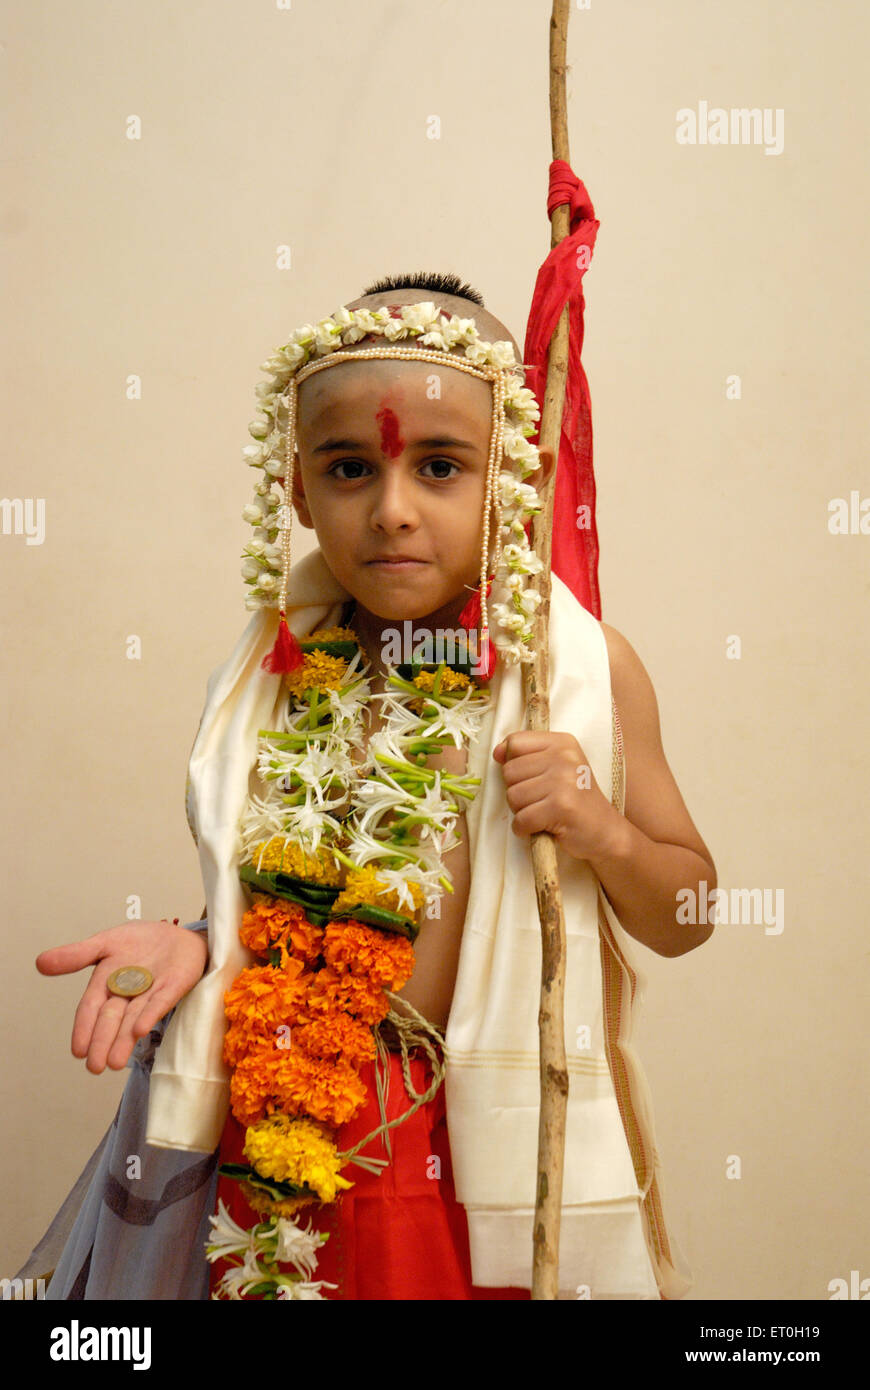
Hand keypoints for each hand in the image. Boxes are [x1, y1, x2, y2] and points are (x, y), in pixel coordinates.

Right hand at [36, 920, 208, 1074]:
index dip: (84, 1029)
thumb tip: (40, 963)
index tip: (77, 1051)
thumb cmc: (141, 943)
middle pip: (112, 1019)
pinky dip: (151, 1014)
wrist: (178, 934)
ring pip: (134, 1017)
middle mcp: (128, 993)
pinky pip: (161, 1001)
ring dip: (124, 1039)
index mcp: (108, 983)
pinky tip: (140, 1030)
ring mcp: (152, 991)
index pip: (91, 1009)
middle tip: (96, 1066)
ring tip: (115, 1062)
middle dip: (103, 1042)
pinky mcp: (174, 985)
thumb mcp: (105, 943)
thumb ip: (76, 955)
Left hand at [492, 730, 623, 863]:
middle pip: (510, 771)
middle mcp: (564, 757)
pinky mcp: (561, 807)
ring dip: (522, 812)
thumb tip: (497, 752)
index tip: (528, 777)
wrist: (605, 831)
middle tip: (541, 801)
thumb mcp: (558, 767)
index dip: (512, 763)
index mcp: (563, 742)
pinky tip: (541, 828)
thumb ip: (527, 755)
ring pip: (513, 796)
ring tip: (543, 813)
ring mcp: (563, 781)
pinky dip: (524, 829)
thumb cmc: (576, 799)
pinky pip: (521, 819)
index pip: (515, 742)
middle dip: (518, 792)